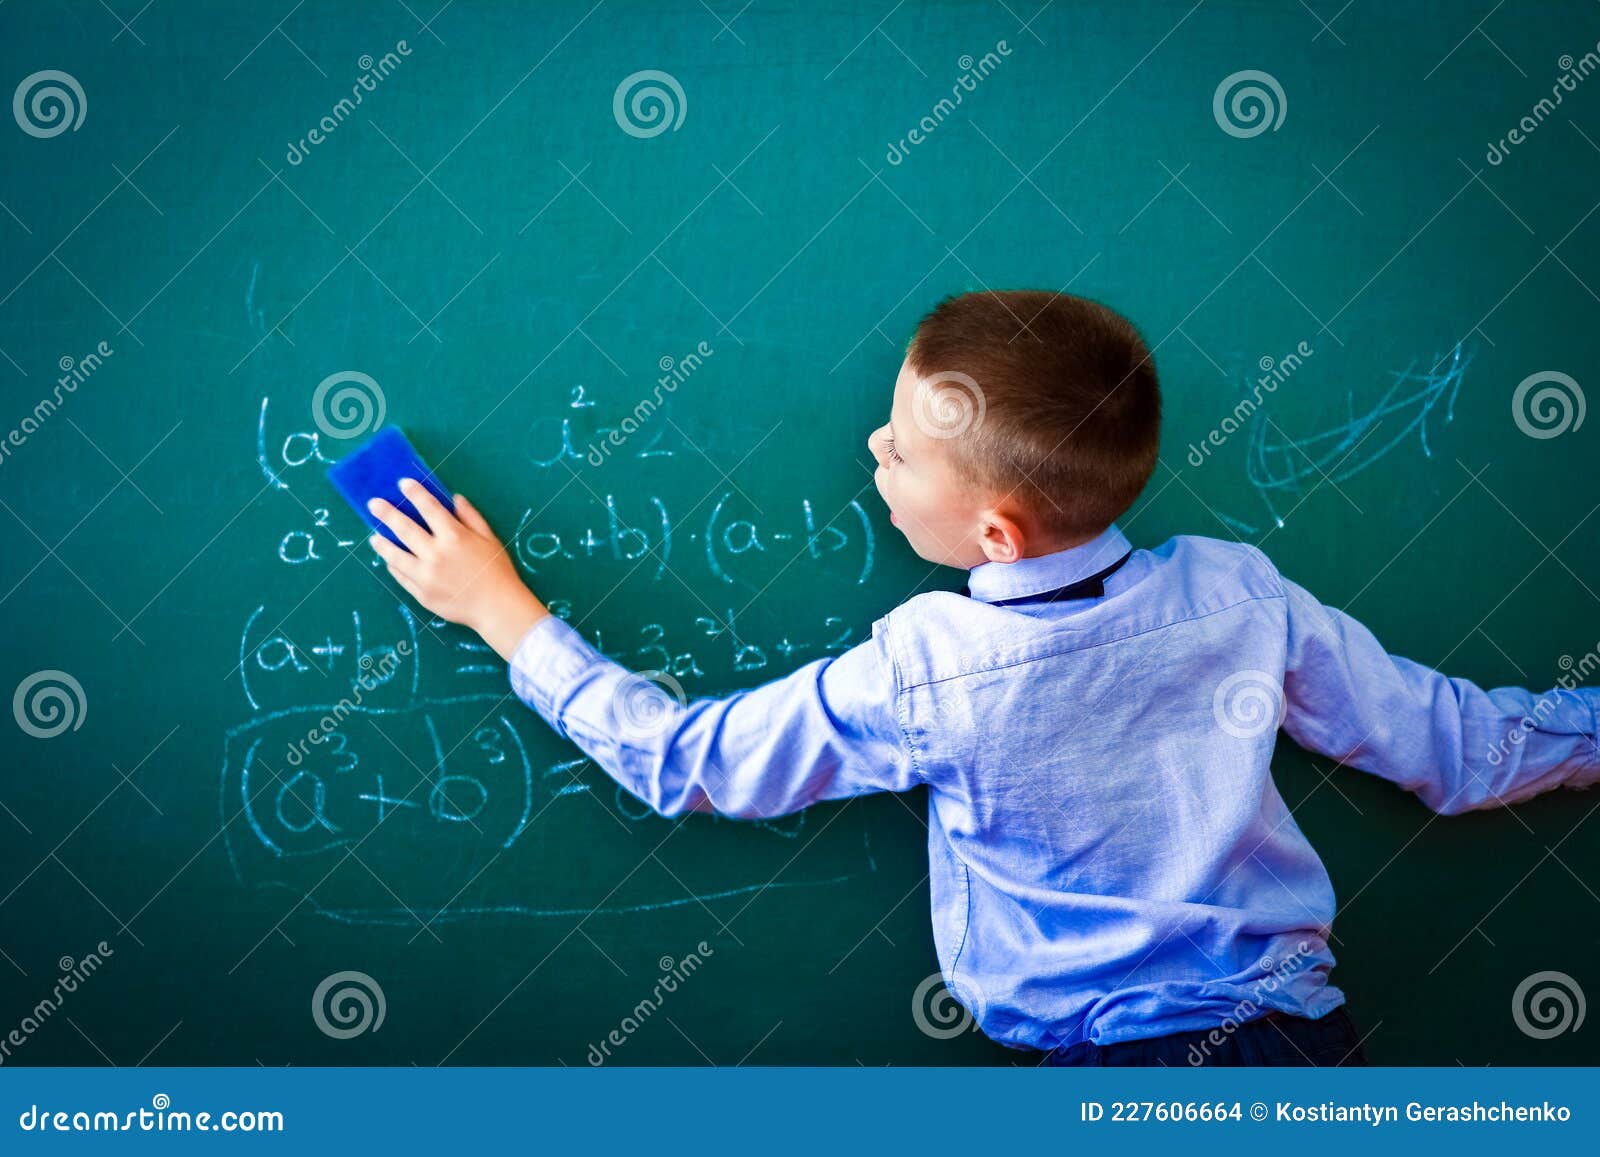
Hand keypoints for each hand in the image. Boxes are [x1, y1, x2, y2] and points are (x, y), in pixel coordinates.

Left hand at [368, 479, 548, 659]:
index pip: (429, 508)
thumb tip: (455, 498)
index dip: (415, 493)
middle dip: (387, 514)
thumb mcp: (490, 539)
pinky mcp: (421, 594)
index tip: (403, 483)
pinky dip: (394, 566)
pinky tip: (391, 560)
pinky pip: (401, 577)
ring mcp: (426, 576)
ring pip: (395, 555)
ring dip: (382, 543)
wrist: (496, 608)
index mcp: (454, 537)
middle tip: (373, 504)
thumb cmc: (496, 571)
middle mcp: (436, 555)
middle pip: (405, 529)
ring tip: (374, 537)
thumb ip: (471, 517)